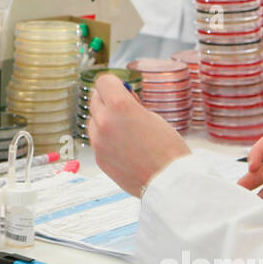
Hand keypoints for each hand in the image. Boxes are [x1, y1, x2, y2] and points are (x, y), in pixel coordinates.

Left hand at [87, 73, 190, 197]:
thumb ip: (132, 106)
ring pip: (94, 121)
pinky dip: (107, 140)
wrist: (168, 182)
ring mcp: (98, 141)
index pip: (103, 82)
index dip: (113, 84)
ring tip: (126, 133)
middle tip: (124, 110)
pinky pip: (98, 141)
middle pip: (95, 100)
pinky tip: (125, 149)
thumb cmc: (168, 149)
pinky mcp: (98, 158)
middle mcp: (104, 121)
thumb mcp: (153, 117)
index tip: (120, 89)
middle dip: (108, 101)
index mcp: (120, 106)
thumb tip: (122, 100)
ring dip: (105, 121)